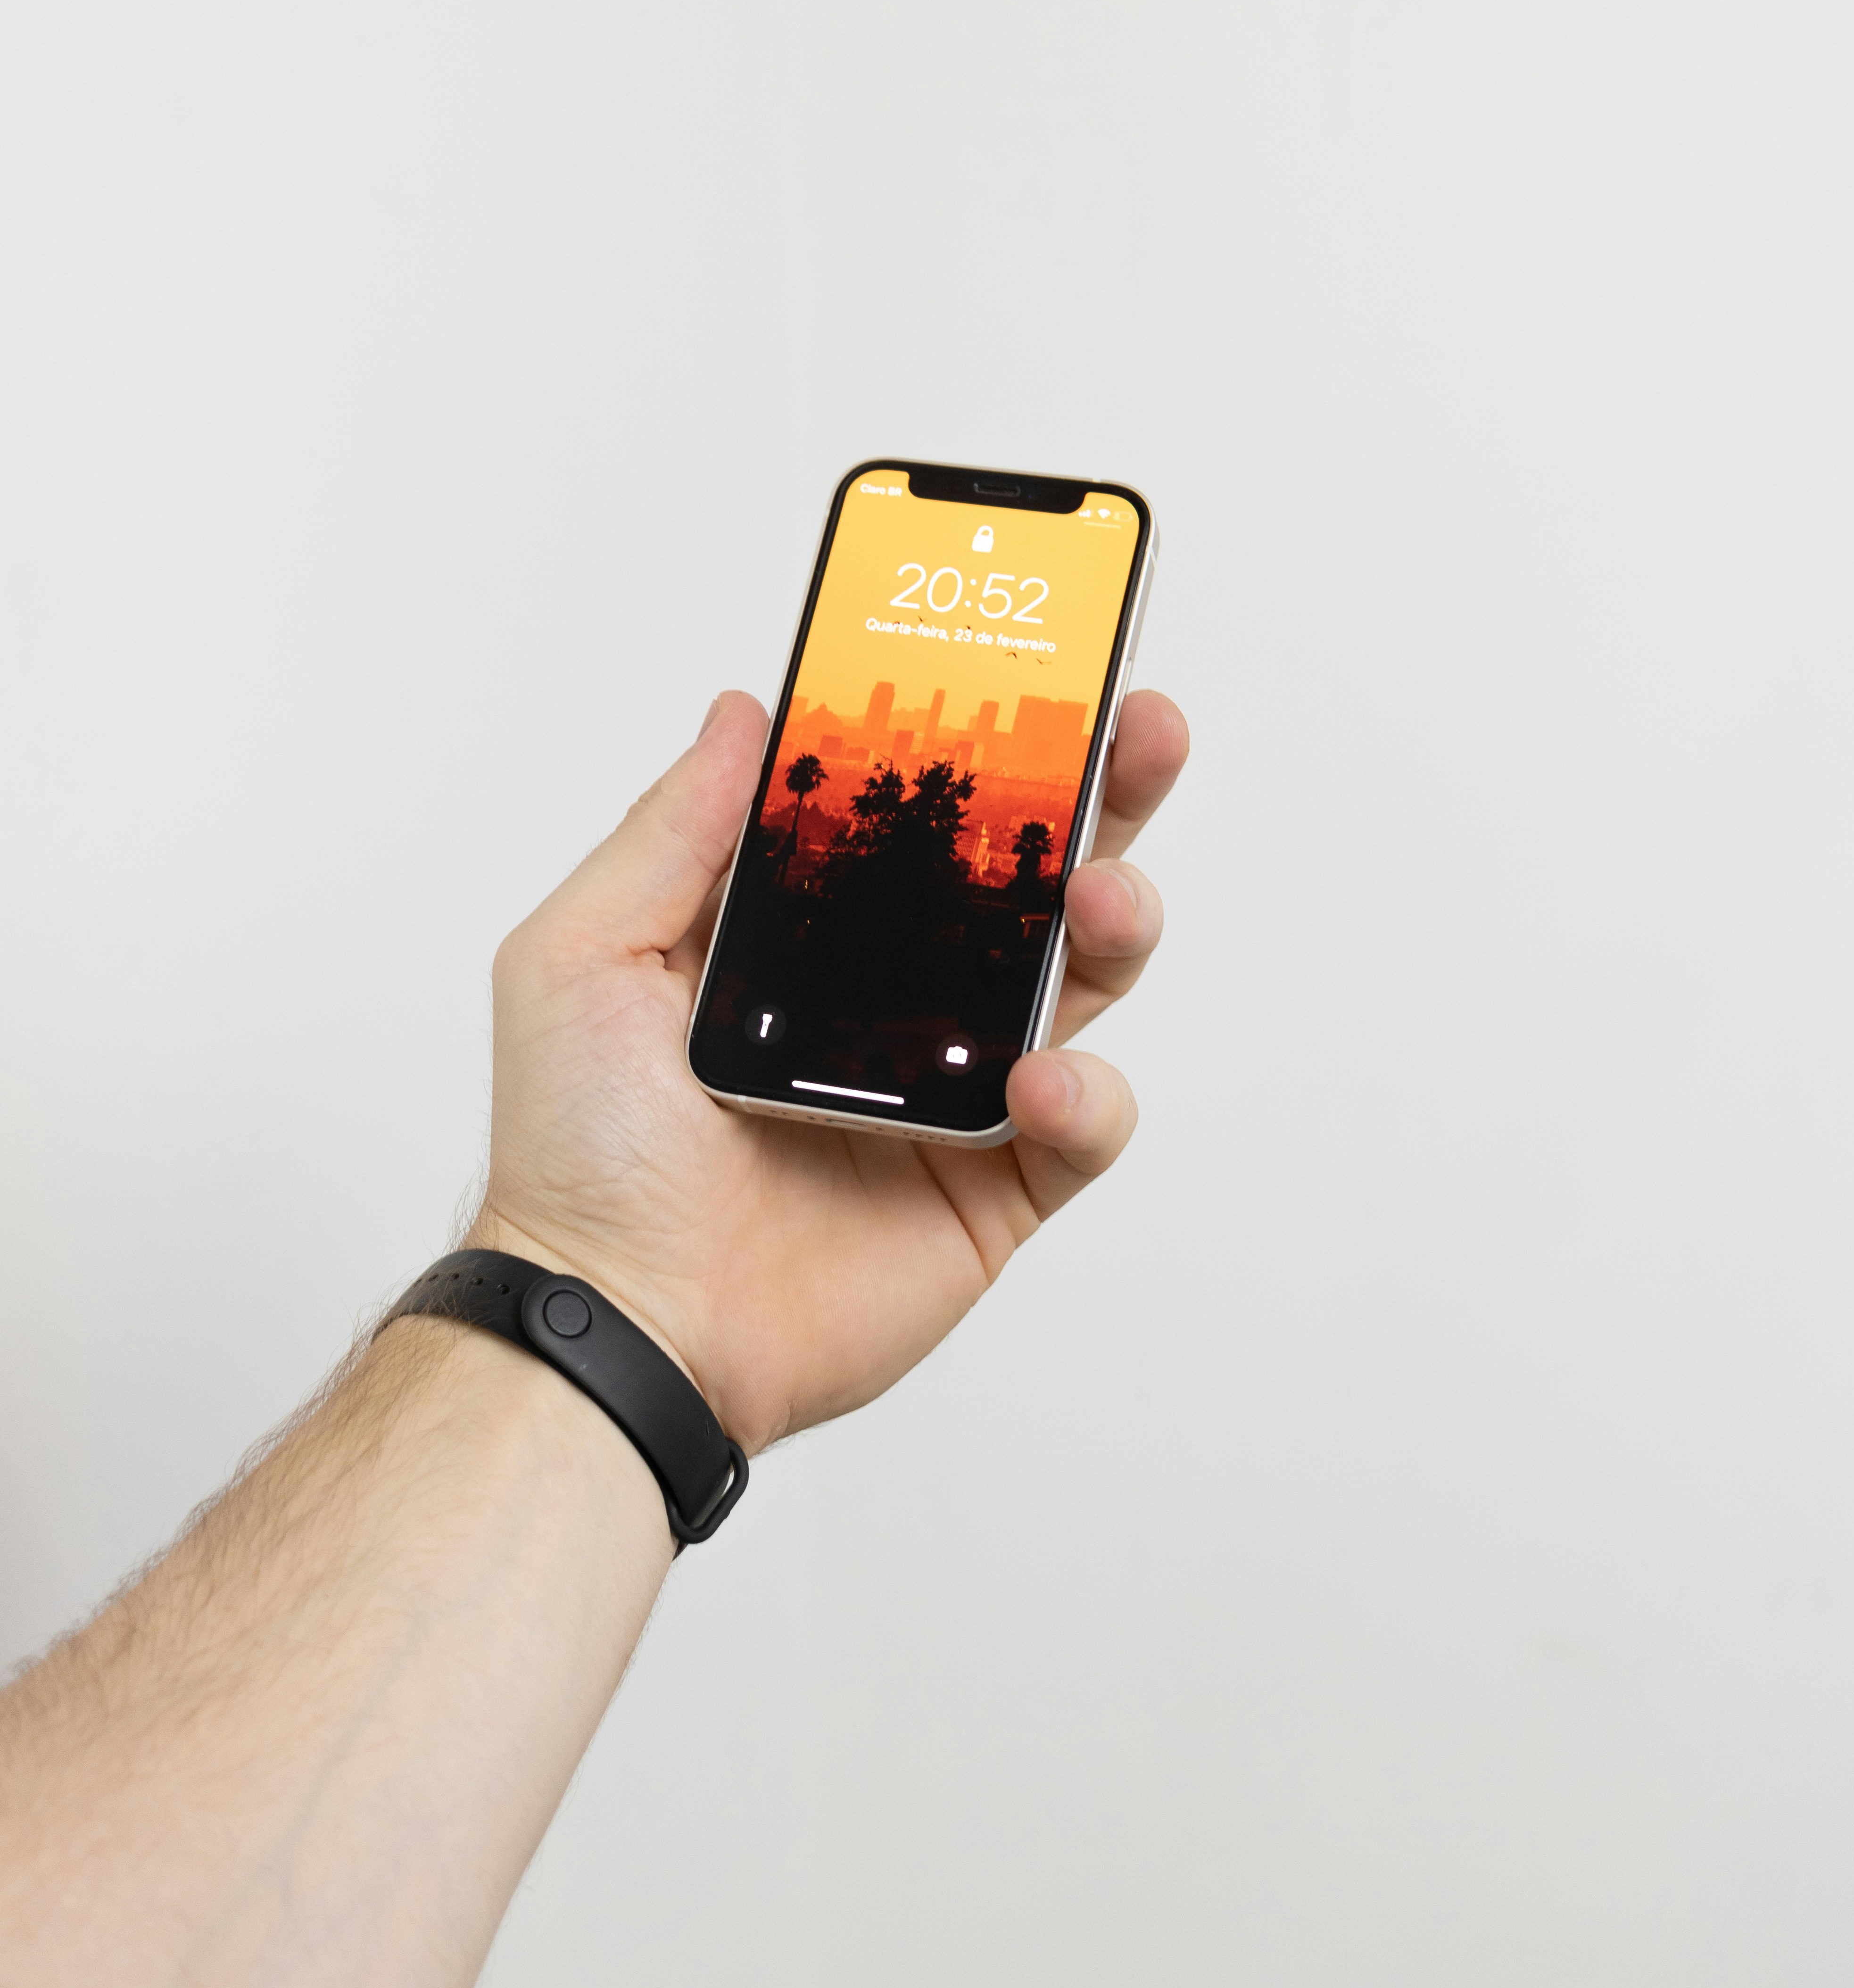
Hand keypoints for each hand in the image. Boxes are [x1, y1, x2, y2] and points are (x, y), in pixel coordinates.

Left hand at [474, 688, 1188, 1455]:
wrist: (621, 1324)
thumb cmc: (580, 1152)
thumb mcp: (583, 959)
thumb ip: (672, 832)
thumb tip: (746, 709)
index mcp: (807, 931)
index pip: (914, 808)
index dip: (976, 736)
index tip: (1032, 663)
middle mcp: (889, 995)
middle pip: (1026, 873)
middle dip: (1099, 794)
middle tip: (1139, 730)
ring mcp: (950, 1090)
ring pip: (1079, 979)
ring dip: (1115, 920)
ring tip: (1104, 899)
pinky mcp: (994, 1188)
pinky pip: (1083, 1124)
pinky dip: (1087, 1094)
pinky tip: (1036, 1083)